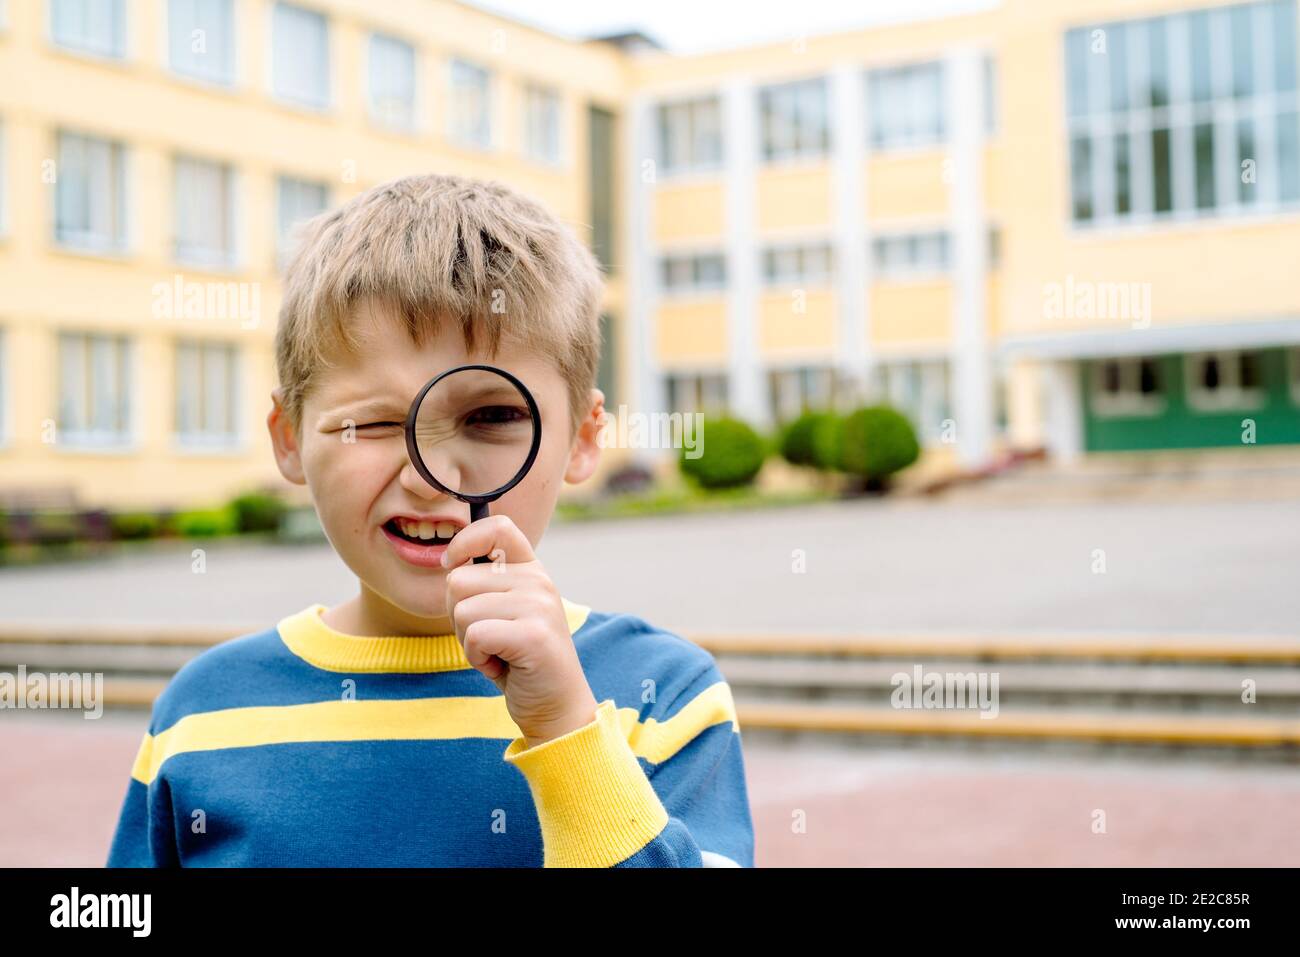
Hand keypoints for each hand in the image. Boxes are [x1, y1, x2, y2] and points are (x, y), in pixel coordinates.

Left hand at [441, 514, 598, 748]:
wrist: (556, 706)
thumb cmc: (519, 660)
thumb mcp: (504, 612)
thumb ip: (484, 584)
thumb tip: (448, 562)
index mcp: (532, 570)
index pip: (497, 528)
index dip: (464, 542)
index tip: (453, 565)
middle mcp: (539, 581)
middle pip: (458, 580)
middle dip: (458, 616)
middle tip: (488, 638)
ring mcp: (539, 606)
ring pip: (462, 609)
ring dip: (467, 640)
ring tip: (497, 652)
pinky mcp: (533, 635)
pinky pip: (475, 635)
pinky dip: (477, 658)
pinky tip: (500, 666)